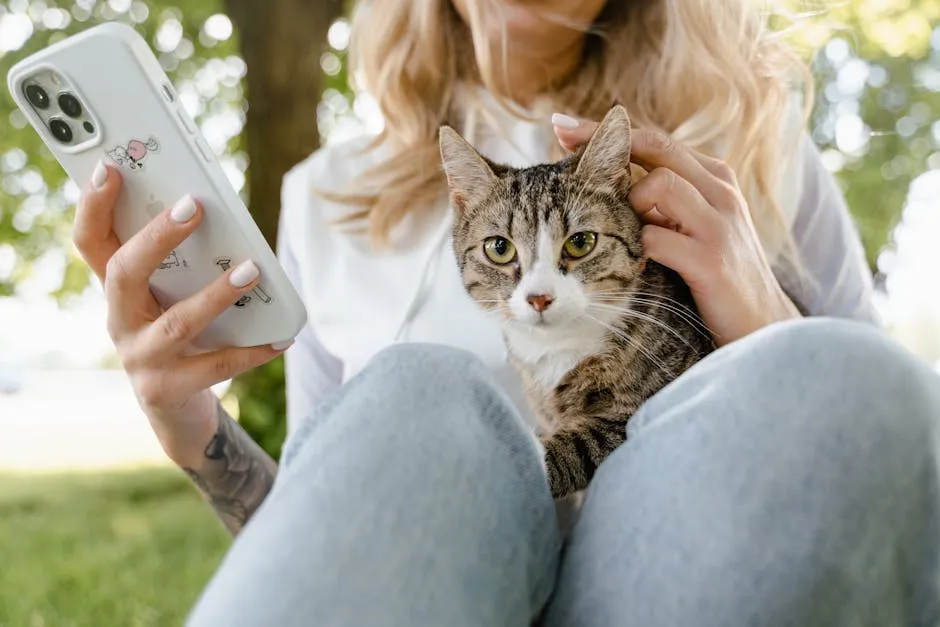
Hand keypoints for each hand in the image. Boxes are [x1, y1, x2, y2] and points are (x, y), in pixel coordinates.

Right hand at [73, 161, 289, 465]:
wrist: (174, 410)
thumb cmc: (178, 335)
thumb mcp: (169, 297)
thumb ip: (181, 263)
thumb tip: (218, 214)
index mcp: (116, 291)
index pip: (90, 242)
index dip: (93, 205)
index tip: (109, 167)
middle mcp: (119, 321)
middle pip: (124, 273)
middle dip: (158, 237)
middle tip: (194, 205)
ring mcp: (140, 359)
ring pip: (178, 322)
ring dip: (217, 293)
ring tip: (252, 270)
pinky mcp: (168, 390)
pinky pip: (217, 366)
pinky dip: (252, 351)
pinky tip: (281, 337)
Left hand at [553, 115, 800, 345]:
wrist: (763, 325)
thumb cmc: (716, 275)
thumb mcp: (695, 227)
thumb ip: (666, 201)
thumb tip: (612, 181)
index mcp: (713, 178)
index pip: (656, 141)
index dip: (608, 132)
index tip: (563, 127)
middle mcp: (720, 192)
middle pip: (657, 147)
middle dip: (605, 141)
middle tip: (561, 140)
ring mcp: (719, 224)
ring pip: (661, 184)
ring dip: (631, 203)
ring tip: (627, 235)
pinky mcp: (712, 262)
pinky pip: (658, 239)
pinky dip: (639, 248)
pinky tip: (636, 264)